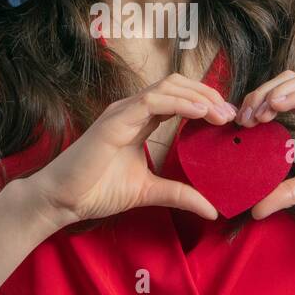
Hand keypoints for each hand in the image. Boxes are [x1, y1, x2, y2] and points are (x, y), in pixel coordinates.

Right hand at [27, 73, 238, 229]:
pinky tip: (200, 113)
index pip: (178, 97)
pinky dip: (180, 103)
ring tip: (221, 113)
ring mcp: (123, 111)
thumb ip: (180, 194)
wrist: (64, 200)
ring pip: (168, 86)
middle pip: (178, 84)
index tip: (228, 119)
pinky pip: (153, 101)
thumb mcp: (149, 191)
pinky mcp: (116, 120)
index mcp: (140, 120)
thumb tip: (212, 210)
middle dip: (208, 94)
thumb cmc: (97, 190)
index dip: (205, 102)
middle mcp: (132, 109)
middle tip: (231, 114)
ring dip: (199, 96)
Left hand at [235, 70, 294, 217]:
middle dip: (260, 92)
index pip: (283, 94)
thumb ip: (286, 193)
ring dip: (274, 91)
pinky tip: (276, 106)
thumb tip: (254, 211)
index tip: (241, 123)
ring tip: (256, 113)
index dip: (258, 101)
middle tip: (242, 118)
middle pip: (287, 80)